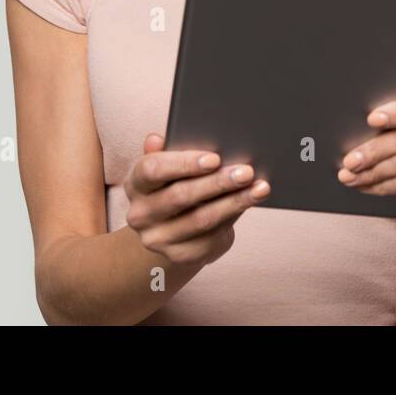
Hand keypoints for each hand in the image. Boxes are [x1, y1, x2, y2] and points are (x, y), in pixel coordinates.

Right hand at [124, 133, 270, 267]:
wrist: (174, 229)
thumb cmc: (175, 185)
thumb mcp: (169, 167)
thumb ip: (167, 151)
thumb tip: (156, 139)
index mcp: (135, 183)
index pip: (152, 170)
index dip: (184, 163)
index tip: (215, 158)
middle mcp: (140, 214)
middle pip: (181, 195)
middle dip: (217, 182)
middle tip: (247, 171)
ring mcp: (158, 238)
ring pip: (201, 219)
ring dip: (234, 201)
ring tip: (259, 188)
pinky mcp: (180, 255)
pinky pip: (211, 236)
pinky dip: (234, 217)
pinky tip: (250, 203)